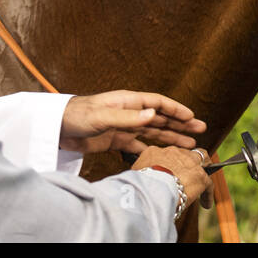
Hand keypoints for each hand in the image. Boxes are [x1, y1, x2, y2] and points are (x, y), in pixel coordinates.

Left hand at [59, 90, 207, 154]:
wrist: (56, 129)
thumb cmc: (77, 115)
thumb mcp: (103, 116)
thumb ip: (129, 118)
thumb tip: (154, 114)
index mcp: (129, 101)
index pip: (159, 104)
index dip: (176, 109)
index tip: (193, 117)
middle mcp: (130, 113)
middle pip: (160, 118)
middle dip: (180, 124)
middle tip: (201, 130)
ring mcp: (124, 127)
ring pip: (153, 132)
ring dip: (171, 137)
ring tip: (190, 145)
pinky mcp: (115, 140)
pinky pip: (138, 146)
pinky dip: (151, 150)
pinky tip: (163, 155)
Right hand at [133, 145, 214, 209]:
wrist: (151, 191)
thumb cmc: (138, 187)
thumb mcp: (133, 177)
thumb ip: (138, 175)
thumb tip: (136, 182)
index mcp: (154, 152)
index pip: (165, 154)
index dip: (168, 164)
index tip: (168, 173)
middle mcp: (173, 152)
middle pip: (183, 154)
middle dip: (186, 164)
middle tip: (186, 177)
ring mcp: (188, 162)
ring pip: (202, 160)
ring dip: (202, 171)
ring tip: (202, 185)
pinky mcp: (200, 175)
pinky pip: (208, 183)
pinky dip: (208, 193)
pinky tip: (206, 203)